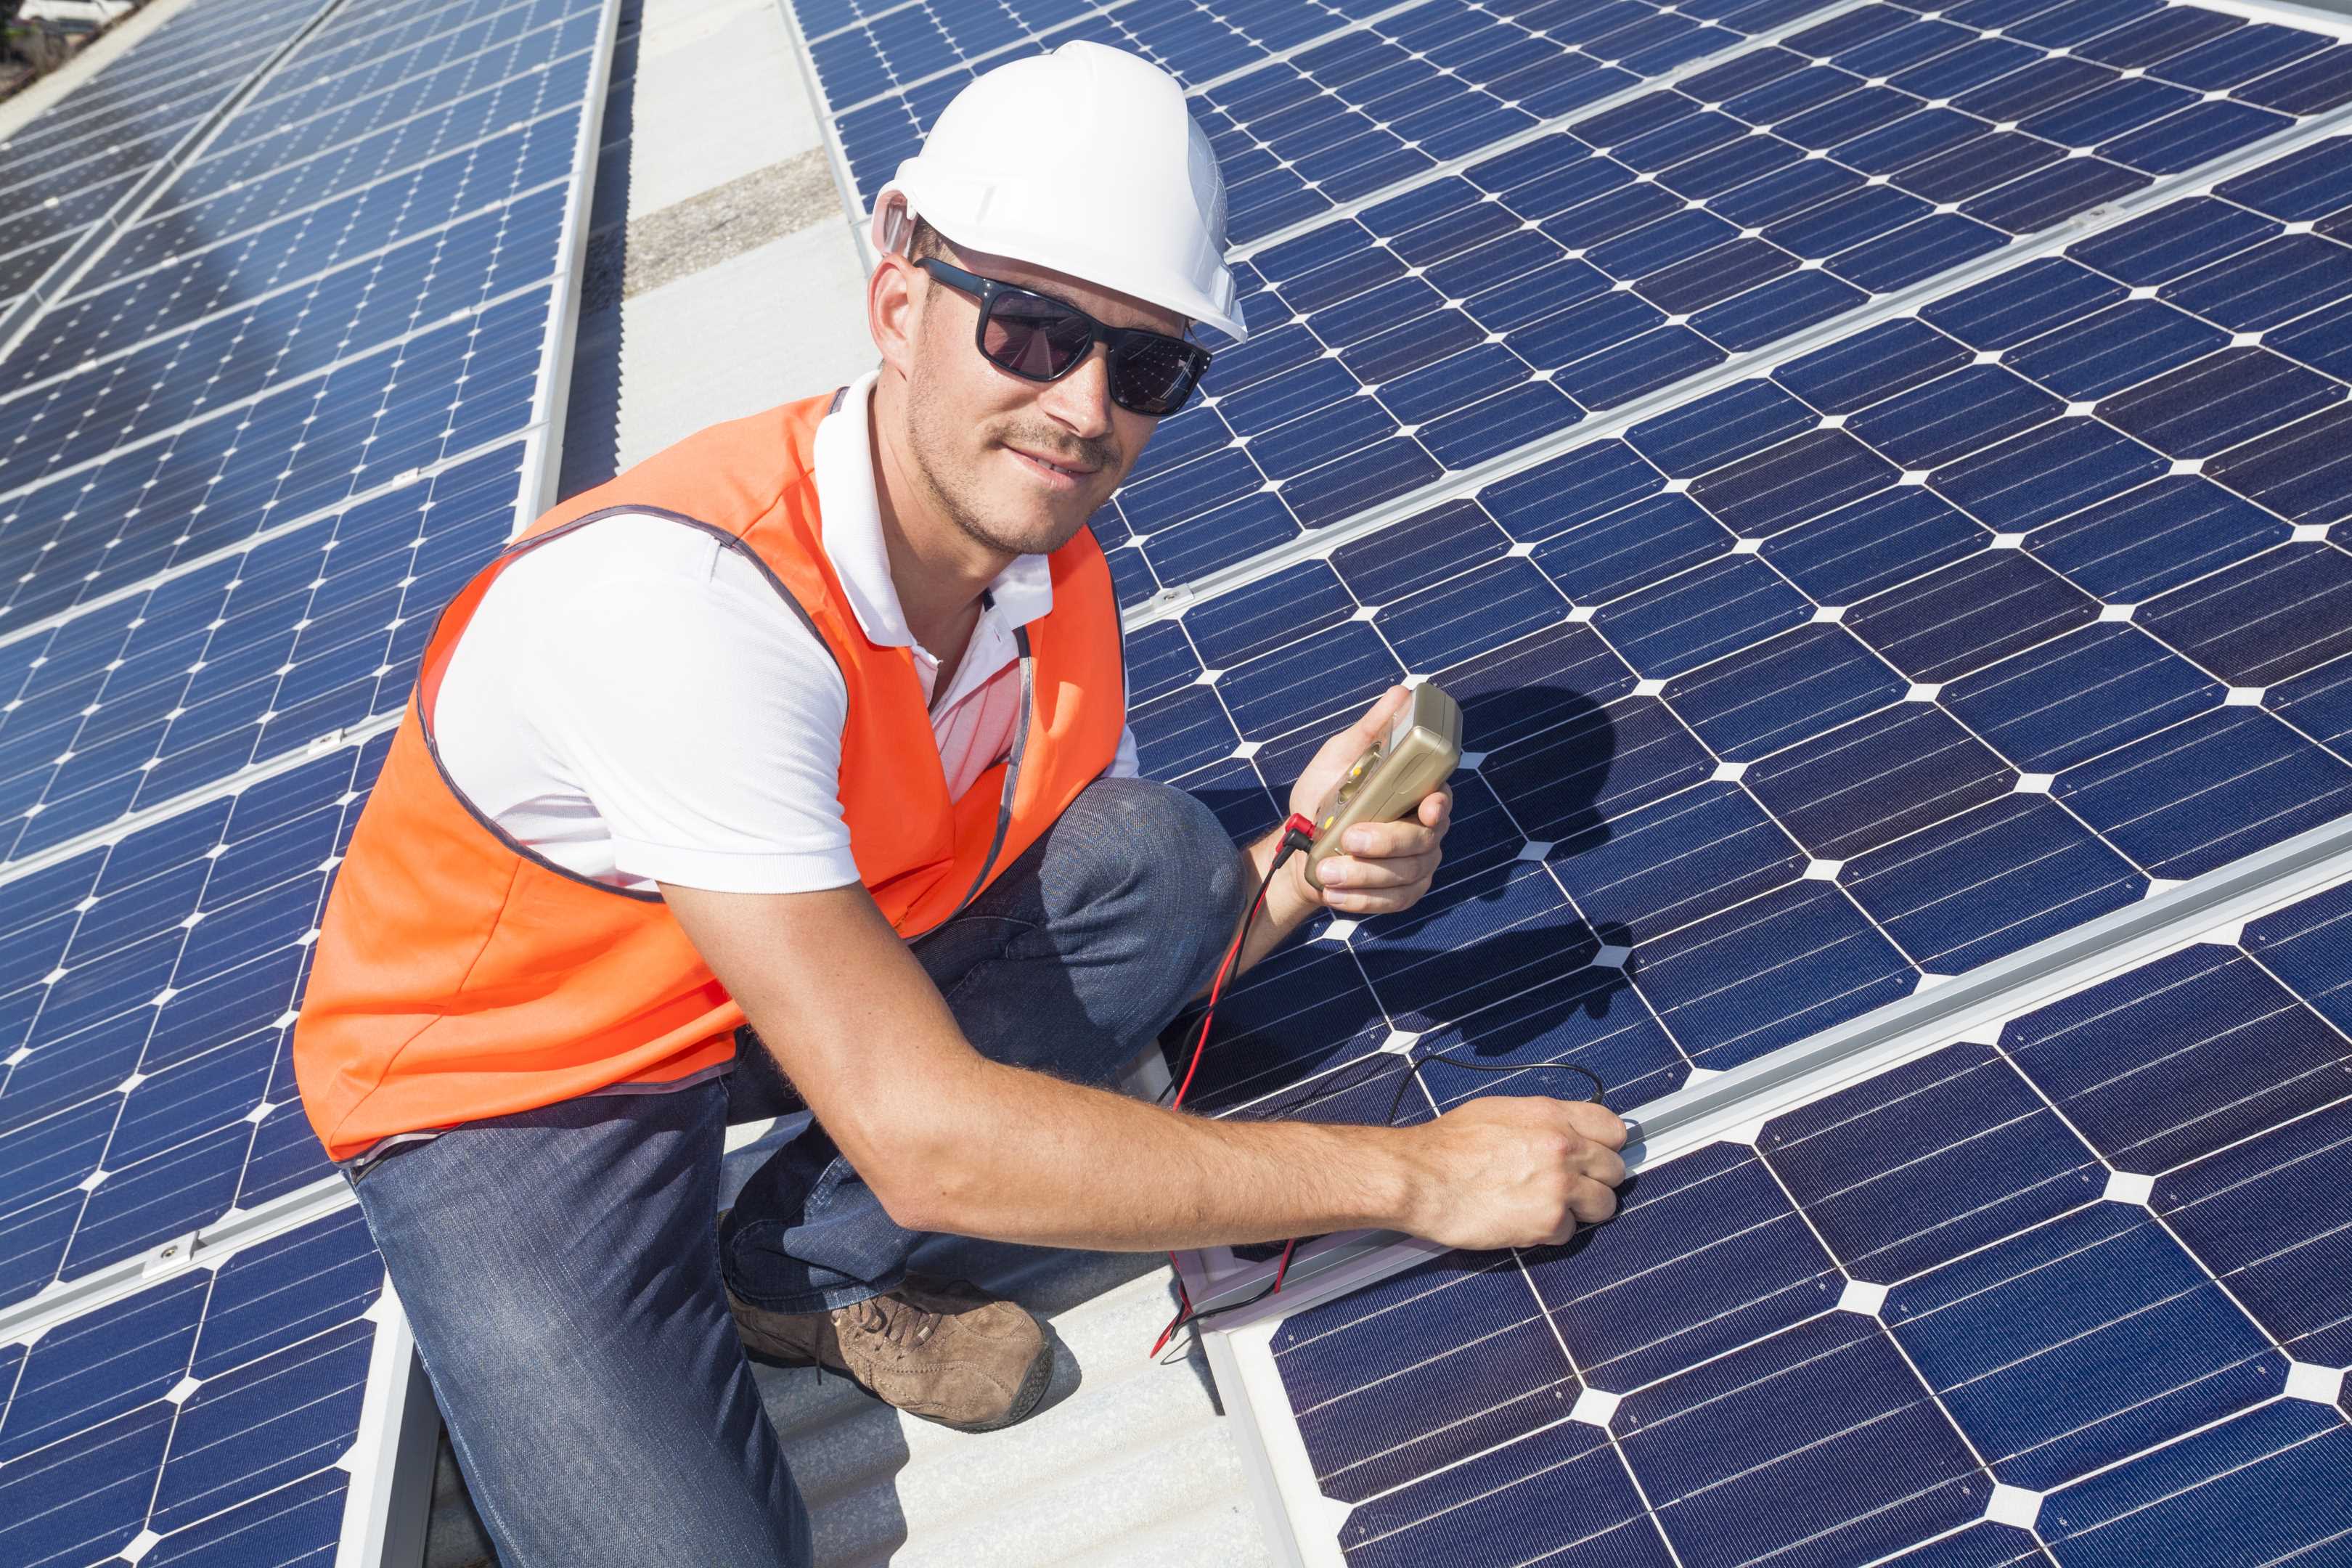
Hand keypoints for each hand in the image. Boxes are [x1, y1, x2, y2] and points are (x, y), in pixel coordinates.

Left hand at [1285, 686, 1452, 916]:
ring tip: (1326, 870)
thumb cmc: (1324, 798)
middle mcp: (1424, 831)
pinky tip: (1334, 893)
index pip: (1441, 799)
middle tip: (1347, 839)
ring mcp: (1416, 866)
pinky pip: (1393, 903)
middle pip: (1423, 842)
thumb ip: (1372, 730)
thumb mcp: (1340, 758)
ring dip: (1364, 876)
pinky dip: (1361, 900)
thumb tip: (1401, 692)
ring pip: (1407, 875)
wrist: (1299, 849)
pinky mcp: (1401, 895)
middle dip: (1385, 843)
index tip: (1425, 806)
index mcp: (1415, 794)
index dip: (1438, 805)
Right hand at [1399, 1097, 1627, 1251]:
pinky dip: (1551, 1232)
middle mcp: (1563, 1147)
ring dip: (1582, 1209)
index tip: (1597, 1155)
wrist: (1420, 1178)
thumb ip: (1543, 1121)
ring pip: (1605, 1205)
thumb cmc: (1447, 1146)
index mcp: (1551, 1115)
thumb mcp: (1499, 1111)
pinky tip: (1524, 1220)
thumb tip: (1566, 1132)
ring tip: (1551, 1207)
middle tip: (1571, 1186)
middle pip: (1616, 1169)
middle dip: (1596, 1179)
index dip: (1606, 1145)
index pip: (1614, 1128)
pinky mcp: (1549, 1221)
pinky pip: (1571, 1232)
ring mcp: (1560, 1186)